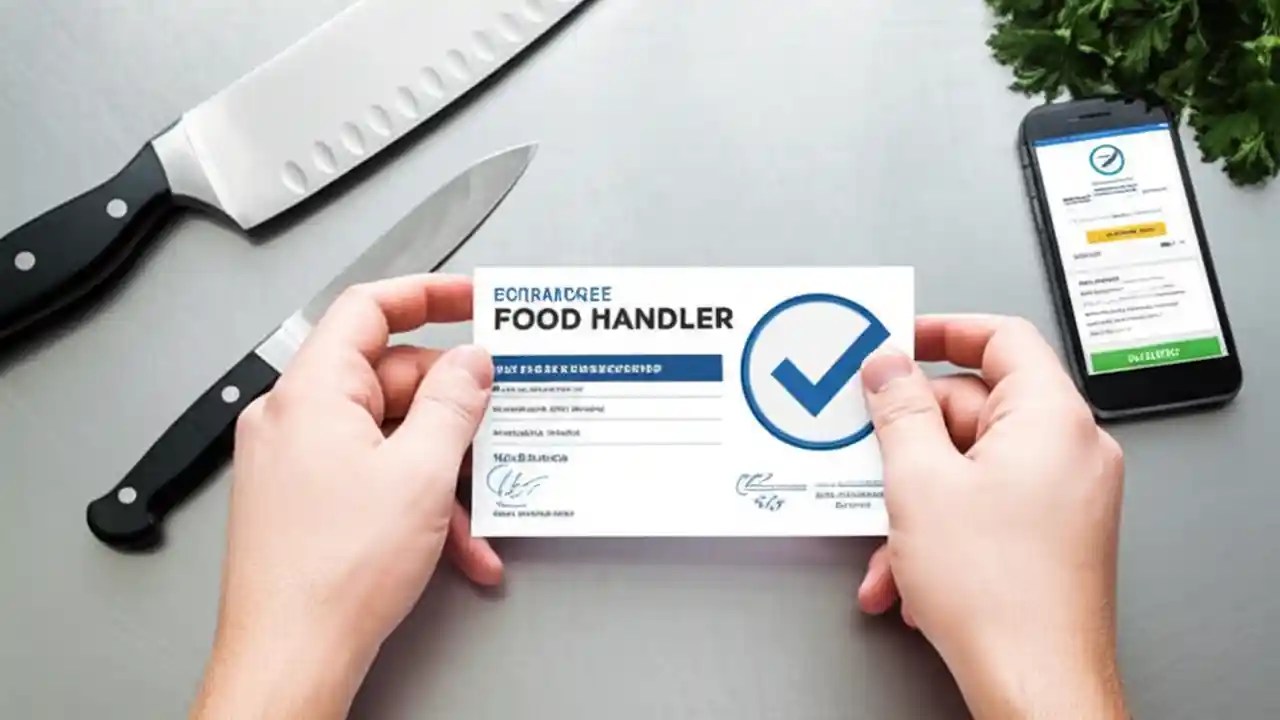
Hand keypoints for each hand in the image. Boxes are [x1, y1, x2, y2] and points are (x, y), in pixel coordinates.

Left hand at [192, 274, 500, 718]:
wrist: (290, 657)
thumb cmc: (332, 574)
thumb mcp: (421, 473)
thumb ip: (454, 404)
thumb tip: (472, 362)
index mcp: (311, 393)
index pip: (368, 309)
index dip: (427, 294)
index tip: (472, 298)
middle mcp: (294, 420)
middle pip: (389, 379)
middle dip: (452, 410)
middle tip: (496, 421)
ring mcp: (298, 462)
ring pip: (390, 437)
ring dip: (443, 473)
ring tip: (477, 512)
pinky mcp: (307, 501)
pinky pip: (374, 477)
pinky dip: (419, 502)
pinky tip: (455, 545)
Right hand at [855, 316, 1126, 718]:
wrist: (1036, 684)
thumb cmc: (1000, 595)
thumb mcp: (920, 483)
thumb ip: (899, 411)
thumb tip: (889, 369)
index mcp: (1052, 419)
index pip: (1002, 338)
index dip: (943, 330)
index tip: (899, 340)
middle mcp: (1073, 451)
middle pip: (978, 407)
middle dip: (912, 440)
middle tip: (871, 449)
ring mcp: (1068, 496)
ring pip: (973, 468)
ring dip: (918, 500)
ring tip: (890, 538)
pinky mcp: (1055, 536)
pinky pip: (988, 507)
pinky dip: (943, 529)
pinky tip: (910, 572)